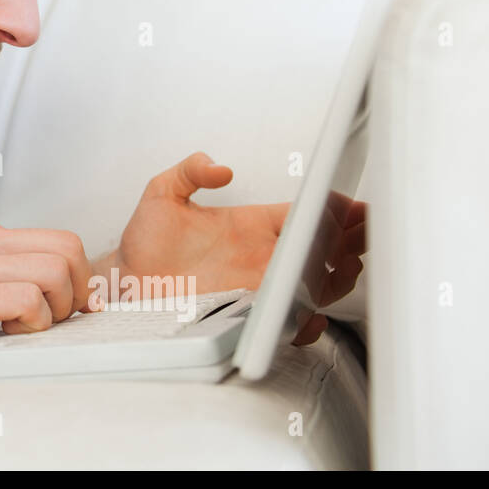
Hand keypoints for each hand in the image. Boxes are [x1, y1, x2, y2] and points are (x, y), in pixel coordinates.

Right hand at [0, 210, 99, 354]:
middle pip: (66, 247)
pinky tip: (10, 333)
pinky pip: (28, 300)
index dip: (72, 274)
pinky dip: (34, 322)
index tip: (70, 303)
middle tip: (65, 318)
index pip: (48, 237)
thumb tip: (1, 287)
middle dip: (79, 288)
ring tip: (34, 328)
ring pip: (56, 269)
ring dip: (60, 307)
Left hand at [112, 152, 364, 345]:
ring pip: (312, 284)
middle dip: (348, 241)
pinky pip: (286, 321)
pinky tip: (311, 313)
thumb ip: (190, 170)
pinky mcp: (246, 313)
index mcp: (250, 224)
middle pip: (320, 248)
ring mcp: (257, 285)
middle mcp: (261, 255)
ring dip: (336, 277)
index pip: (304, 214)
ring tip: (346, 268)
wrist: (126, 280)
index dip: (332, 210)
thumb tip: (219, 167)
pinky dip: (305, 321)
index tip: (354, 207)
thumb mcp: (163, 193)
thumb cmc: (145, 239)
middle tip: (362, 238)